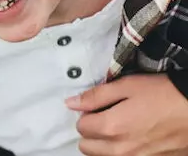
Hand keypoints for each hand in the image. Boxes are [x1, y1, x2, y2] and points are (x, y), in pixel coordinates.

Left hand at [65, 74, 187, 155]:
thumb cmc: (165, 94)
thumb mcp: (128, 86)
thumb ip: (96, 96)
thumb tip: (71, 103)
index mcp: (111, 128)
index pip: (80, 126)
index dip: (87, 114)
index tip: (99, 107)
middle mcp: (120, 150)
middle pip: (87, 147)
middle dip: (92, 132)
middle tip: (107, 117)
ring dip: (105, 145)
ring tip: (121, 128)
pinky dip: (123, 152)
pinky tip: (135, 138)